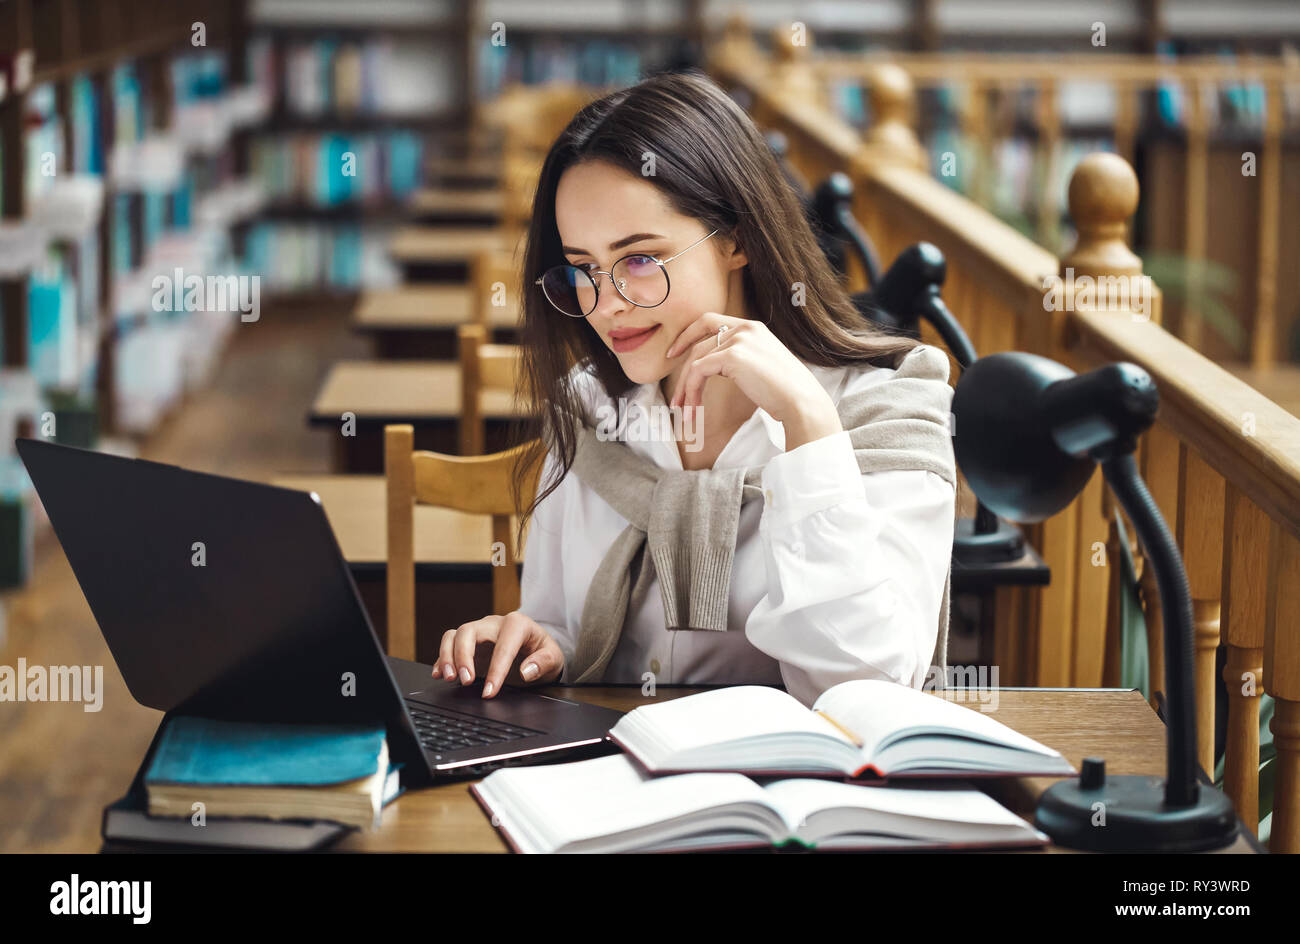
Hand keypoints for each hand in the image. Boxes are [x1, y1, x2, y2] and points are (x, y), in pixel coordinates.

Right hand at [434, 611, 564, 697]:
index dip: (496, 669)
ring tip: (449, 677)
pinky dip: (442, 659)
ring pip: (454, 635)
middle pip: (469, 631)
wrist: (537, 648)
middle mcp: (494, 624)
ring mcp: (479, 632)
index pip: (503, 645)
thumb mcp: (554, 658)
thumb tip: (526, 671)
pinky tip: (439, 673)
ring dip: (448, 656)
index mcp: (517, 624)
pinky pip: (449, 644)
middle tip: (466, 681)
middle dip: (463, 656)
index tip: (491, 691)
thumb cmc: (544, 652)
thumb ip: (543, 662)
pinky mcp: (469, 643)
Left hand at [663, 312, 841, 450]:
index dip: (687, 335)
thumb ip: (740, 359)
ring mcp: (739, 340)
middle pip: (698, 343)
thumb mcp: (761, 366)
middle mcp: (745, 328)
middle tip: (675, 397)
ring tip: (683, 411)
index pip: (709, 320)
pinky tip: (692, 409)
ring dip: (685, 388)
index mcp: (753, 327)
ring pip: (696, 360)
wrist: (801, 401)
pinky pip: (699, 372)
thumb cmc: (784, 392)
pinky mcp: (733, 356)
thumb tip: (713, 369)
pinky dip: (690, 391)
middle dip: (681, 370)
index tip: (673, 353)